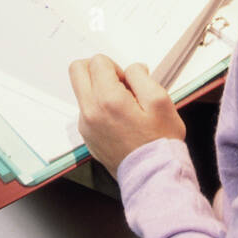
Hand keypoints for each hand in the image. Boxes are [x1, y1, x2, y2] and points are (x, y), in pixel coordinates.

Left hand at [68, 54, 185, 179]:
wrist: (152, 176)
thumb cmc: (159, 141)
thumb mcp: (160, 101)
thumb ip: (141, 77)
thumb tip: (132, 69)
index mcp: (107, 100)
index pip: (97, 62)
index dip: (116, 66)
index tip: (129, 82)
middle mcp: (90, 111)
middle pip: (77, 70)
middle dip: (97, 70)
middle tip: (118, 83)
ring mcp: (86, 125)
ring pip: (81, 90)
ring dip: (98, 89)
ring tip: (123, 106)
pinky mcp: (87, 136)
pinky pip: (86, 110)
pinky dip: (99, 107)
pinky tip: (119, 120)